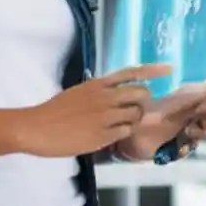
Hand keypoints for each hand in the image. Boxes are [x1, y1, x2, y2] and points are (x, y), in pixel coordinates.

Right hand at [19, 64, 172, 156]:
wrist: (35, 127)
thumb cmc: (55, 111)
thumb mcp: (79, 93)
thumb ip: (103, 93)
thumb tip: (124, 96)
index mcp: (97, 84)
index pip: (131, 72)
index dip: (153, 70)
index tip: (170, 70)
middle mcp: (105, 97)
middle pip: (141, 94)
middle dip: (144, 102)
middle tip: (136, 109)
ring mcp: (105, 116)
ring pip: (137, 114)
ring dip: (134, 119)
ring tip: (119, 123)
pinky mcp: (103, 134)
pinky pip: (127, 131)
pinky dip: (125, 132)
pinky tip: (112, 133)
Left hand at [114, 76, 205, 160]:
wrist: (129, 135)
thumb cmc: (155, 113)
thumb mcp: (184, 100)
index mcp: (187, 101)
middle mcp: (185, 116)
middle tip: (203, 121)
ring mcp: (179, 132)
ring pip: (201, 136)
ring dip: (198, 136)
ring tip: (189, 134)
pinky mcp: (171, 147)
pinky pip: (188, 150)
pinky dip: (186, 150)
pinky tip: (179, 148)